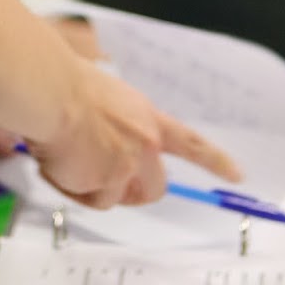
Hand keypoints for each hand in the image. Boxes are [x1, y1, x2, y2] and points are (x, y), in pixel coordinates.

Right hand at [26, 60, 240, 209]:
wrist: (47, 89)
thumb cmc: (61, 85)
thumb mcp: (104, 100)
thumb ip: (117, 125)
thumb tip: (101, 147)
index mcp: (145, 116)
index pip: (190, 142)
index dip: (215, 161)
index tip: (236, 175)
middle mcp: (145, 141)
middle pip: (154, 189)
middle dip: (128, 192)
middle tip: (96, 182)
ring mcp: (129, 163)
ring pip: (115, 197)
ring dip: (89, 187)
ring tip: (62, 158)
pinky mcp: (109, 181)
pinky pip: (89, 199)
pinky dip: (69, 187)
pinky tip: (55, 162)